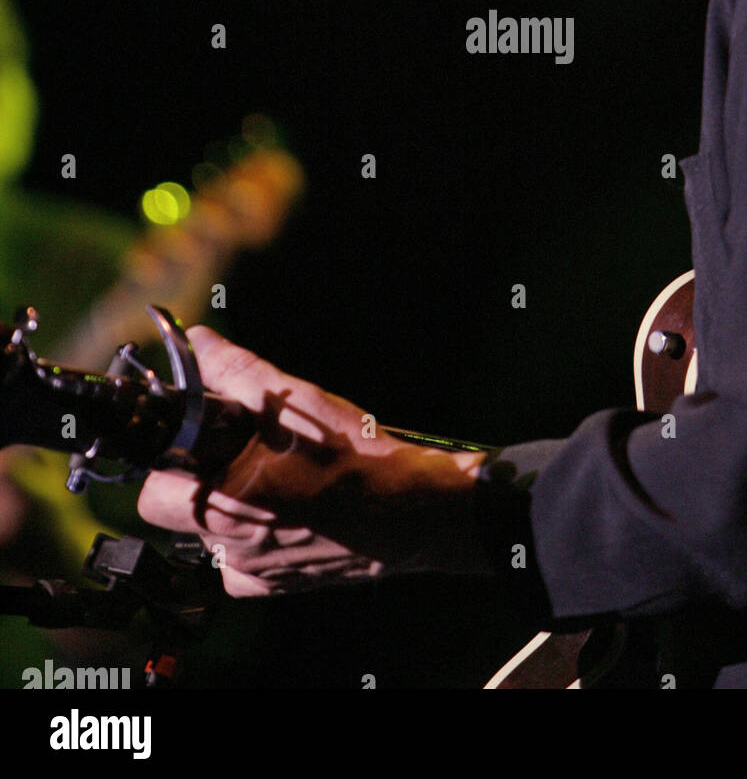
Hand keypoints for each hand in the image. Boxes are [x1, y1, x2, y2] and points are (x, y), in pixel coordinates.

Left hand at [137, 326, 489, 595]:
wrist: (412, 510)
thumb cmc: (358, 456)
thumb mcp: (296, 400)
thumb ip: (236, 370)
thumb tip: (200, 341)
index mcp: (226, 498)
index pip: (152, 485)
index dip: (168, 452)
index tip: (191, 434)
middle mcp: (229, 544)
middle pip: (169, 511)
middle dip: (188, 478)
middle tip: (225, 451)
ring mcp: (250, 572)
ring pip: (205, 533)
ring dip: (222, 504)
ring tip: (269, 478)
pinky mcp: (272, 587)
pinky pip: (237, 562)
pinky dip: (249, 537)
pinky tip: (285, 510)